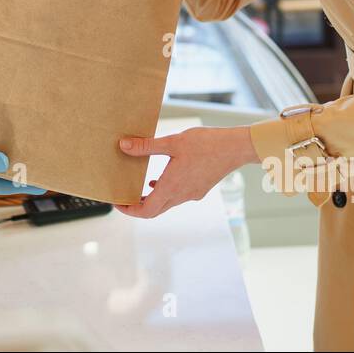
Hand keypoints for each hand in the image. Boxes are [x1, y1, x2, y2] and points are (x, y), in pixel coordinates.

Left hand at [114, 126, 253, 218]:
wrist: (236, 148)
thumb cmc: (206, 143)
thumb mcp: (172, 142)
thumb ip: (146, 146)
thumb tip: (123, 145)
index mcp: (172, 187)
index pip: (145, 210)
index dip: (129, 210)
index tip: (117, 202)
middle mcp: (181, 195)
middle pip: (153, 211)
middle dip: (136, 206)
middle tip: (123, 197)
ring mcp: (191, 194)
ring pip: (165, 204)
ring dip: (150, 199)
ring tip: (137, 187)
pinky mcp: (199, 189)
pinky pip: (176, 197)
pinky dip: (163, 192)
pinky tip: (159, 179)